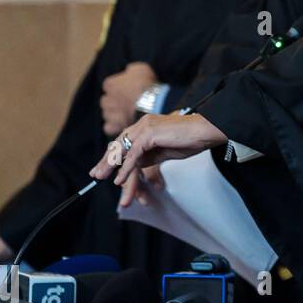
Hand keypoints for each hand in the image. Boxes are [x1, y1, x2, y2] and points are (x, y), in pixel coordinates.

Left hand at [90, 113, 224, 207]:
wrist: (206, 131)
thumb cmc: (192, 139)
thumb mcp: (166, 150)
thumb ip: (150, 154)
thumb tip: (136, 164)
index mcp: (146, 124)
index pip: (124, 140)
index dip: (113, 154)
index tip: (104, 167)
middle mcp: (143, 123)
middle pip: (119, 143)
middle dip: (106, 160)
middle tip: (95, 174)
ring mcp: (145, 127)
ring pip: (123, 149)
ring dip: (111, 165)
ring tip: (102, 178)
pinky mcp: (149, 134)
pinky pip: (133, 154)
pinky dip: (125, 167)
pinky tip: (120, 178)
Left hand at [100, 61, 158, 135]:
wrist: (151, 103)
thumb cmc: (146, 85)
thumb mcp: (141, 68)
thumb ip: (131, 70)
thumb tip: (129, 70)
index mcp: (109, 84)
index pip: (109, 86)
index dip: (120, 88)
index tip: (129, 91)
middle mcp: (106, 98)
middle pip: (107, 101)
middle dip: (115, 102)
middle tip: (129, 104)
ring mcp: (108, 113)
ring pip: (107, 114)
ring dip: (115, 115)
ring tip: (128, 115)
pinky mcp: (113, 126)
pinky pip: (108, 127)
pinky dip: (114, 127)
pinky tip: (122, 125)